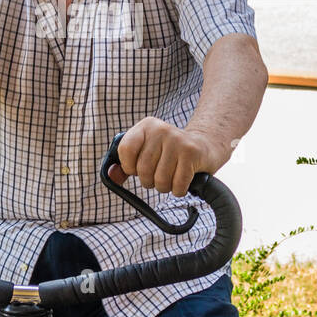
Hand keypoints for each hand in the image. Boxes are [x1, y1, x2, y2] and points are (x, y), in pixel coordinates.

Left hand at [107, 117, 228, 197]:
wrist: (205, 145)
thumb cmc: (170, 153)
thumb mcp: (147, 152)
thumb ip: (126, 165)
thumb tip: (111, 177)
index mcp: (146, 126)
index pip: (125, 150)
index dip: (129, 167)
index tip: (137, 169)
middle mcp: (161, 129)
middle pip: (143, 171)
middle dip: (150, 181)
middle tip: (159, 174)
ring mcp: (177, 140)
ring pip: (160, 181)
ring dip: (166, 187)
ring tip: (172, 176)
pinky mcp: (192, 153)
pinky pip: (177, 185)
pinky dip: (179, 189)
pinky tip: (183, 180)